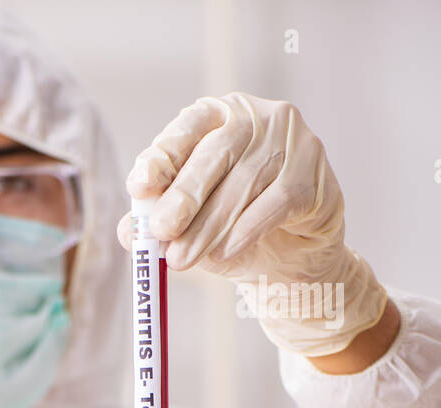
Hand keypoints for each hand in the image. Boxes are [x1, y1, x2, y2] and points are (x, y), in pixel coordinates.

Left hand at [118, 92, 388, 357]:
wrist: (287, 255)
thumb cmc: (229, 226)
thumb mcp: (188, 222)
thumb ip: (157, 220)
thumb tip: (127, 232)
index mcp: (218, 116)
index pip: (188, 125)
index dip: (163, 154)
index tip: (139, 186)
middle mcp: (257, 118)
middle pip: (216, 153)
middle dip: (183, 196)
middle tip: (160, 231)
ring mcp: (291, 141)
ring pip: (243, 184)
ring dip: (209, 227)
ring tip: (181, 259)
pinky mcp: (313, 173)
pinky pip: (276, 202)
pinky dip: (246, 230)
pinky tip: (224, 251)